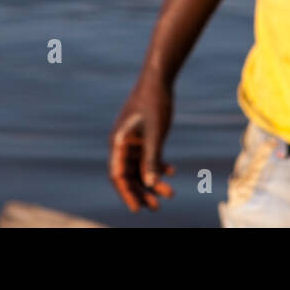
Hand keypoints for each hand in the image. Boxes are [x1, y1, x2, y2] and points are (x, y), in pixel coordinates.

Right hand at [108, 77, 176, 211]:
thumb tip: (151, 184)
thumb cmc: (154, 104)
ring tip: (170, 193)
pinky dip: (158, 165)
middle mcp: (122, 144)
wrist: (158, 80)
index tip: (138, 209)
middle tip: (156, 207)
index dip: (127, 193)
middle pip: (128, 175)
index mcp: (118, 143)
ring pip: (140, 168)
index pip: (118, 175)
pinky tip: (172, 170)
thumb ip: (152, 160)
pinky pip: (147, 157)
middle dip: (142, 191)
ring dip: (153, 181)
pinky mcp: (142, 136)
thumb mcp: (155, 135)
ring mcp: (132, 140)